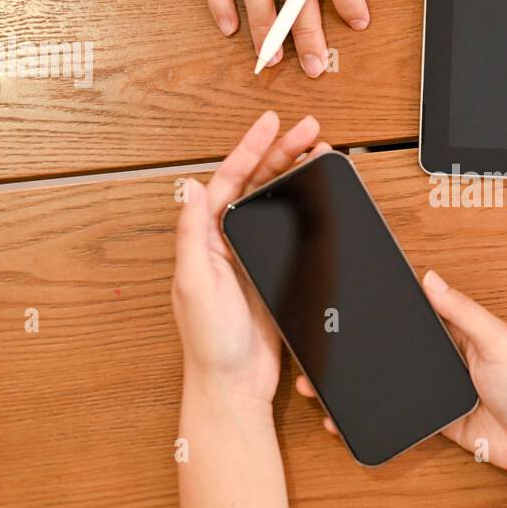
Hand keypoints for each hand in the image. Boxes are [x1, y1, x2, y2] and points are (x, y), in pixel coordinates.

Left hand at [172, 109, 326, 419]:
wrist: (234, 384)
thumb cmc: (209, 341)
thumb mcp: (194, 283)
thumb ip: (191, 233)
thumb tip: (188, 186)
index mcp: (204, 238)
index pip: (227, 180)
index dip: (250, 148)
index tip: (271, 123)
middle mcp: (224, 242)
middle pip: (255, 184)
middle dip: (281, 152)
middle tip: (310, 130)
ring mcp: (249, 256)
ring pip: (273, 202)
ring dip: (292, 174)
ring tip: (317, 151)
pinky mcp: (271, 273)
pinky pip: (288, 229)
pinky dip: (303, 207)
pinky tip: (317, 195)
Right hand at [297, 269, 506, 475]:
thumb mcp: (498, 340)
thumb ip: (463, 311)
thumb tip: (431, 279)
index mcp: (465, 331)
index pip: (422, 312)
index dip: (392, 306)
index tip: (355, 301)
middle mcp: (450, 358)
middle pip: (399, 348)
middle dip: (362, 348)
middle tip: (325, 344)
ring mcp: (440, 390)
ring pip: (392, 380)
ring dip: (360, 382)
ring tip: (322, 382)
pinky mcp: (436, 419)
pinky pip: (399, 414)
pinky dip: (375, 414)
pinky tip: (349, 417)